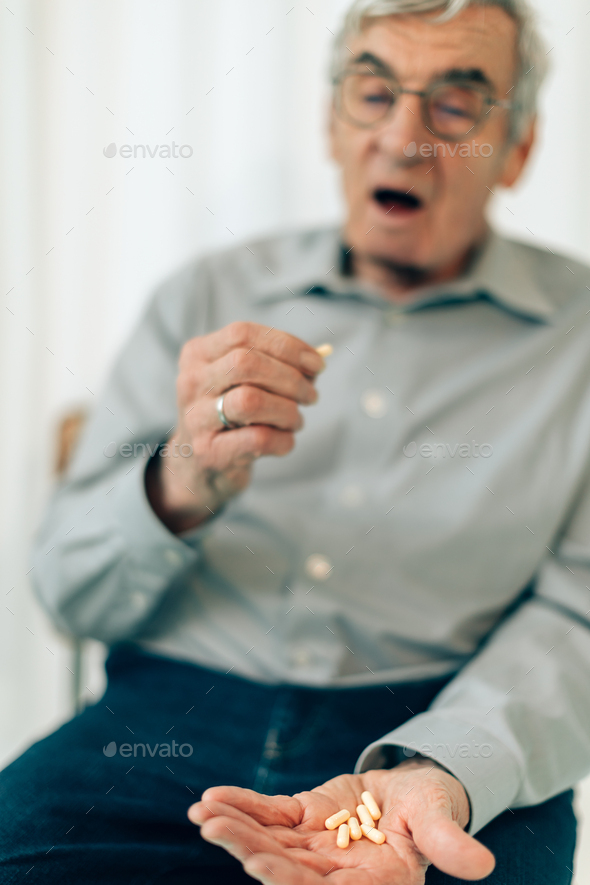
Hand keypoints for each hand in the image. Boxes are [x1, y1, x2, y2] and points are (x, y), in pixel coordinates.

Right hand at [145, 321, 323, 532]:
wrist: (200, 464)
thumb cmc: (231, 414)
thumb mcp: (245, 382)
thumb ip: (278, 366)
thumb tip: (315, 363)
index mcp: (198, 354)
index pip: (242, 334)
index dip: (287, 345)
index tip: (317, 364)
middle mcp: (191, 382)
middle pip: (245, 363)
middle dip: (290, 378)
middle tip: (310, 396)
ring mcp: (196, 419)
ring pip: (250, 401)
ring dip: (288, 411)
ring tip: (295, 421)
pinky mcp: (209, 453)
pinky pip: (258, 439)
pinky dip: (283, 439)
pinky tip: (284, 439)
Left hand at [187, 759, 494, 883]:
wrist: (415, 792)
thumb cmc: (432, 811)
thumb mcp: (442, 823)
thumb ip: (451, 844)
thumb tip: (483, 865)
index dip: (289, 880)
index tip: (258, 864)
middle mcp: (334, 875)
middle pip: (284, 868)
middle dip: (248, 850)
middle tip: (215, 830)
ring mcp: (313, 847)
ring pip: (268, 840)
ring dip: (235, 827)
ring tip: (203, 814)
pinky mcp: (303, 818)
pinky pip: (268, 813)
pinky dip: (242, 805)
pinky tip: (211, 798)